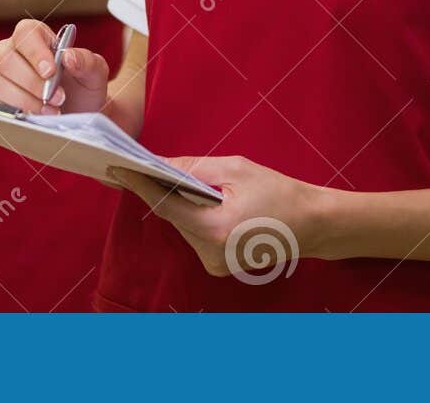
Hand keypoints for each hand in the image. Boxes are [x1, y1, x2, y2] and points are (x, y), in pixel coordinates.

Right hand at [0, 18, 107, 115]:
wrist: (79, 113)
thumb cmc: (83, 86)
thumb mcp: (95, 72)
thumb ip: (86, 61)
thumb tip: (68, 57)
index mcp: (35, 36)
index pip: (26, 33)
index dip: (35, 51)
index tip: (51, 71)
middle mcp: (12, 51)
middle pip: (8, 58)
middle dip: (33, 82)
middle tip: (58, 97)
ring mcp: (0, 74)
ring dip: (25, 99)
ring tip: (51, 110)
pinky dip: (15, 111)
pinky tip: (35, 118)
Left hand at [109, 155, 327, 276]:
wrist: (312, 225)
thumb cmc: (278, 192)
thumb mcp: (236, 170)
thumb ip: (194, 169)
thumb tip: (159, 164)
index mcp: (216, 230)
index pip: (167, 206)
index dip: (140, 185)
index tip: (116, 169)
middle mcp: (211, 254)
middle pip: (174, 216)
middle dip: (164, 190)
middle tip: (144, 165)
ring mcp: (214, 264)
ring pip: (184, 225)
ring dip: (181, 203)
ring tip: (187, 182)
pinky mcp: (218, 266)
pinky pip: (196, 234)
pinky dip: (195, 216)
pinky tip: (206, 202)